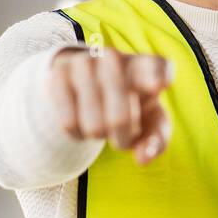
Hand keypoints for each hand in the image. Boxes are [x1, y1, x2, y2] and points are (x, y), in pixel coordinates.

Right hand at [49, 47, 174, 164]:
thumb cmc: (132, 106)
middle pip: (120, 118)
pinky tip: (83, 122)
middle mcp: (116, 58)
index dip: (157, 77)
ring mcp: (85, 63)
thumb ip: (155, 140)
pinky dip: (78, 134)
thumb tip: (143, 158)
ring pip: (94, 125)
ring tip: (103, 123)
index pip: (157, 68)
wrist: (91, 82)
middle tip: (124, 137)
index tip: (158, 86)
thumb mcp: (150, 121)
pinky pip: (69, 123)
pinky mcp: (59, 74)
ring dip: (99, 136)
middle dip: (123, 138)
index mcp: (147, 66)